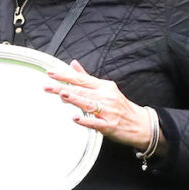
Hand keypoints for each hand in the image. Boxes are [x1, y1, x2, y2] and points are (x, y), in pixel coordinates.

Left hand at [44, 60, 158, 149]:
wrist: (141, 124)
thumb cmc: (120, 106)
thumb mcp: (105, 89)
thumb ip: (86, 77)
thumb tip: (72, 64)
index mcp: (103, 87)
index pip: (81, 79)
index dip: (65, 76)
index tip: (50, 73)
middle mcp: (105, 97)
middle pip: (82, 91)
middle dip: (63, 88)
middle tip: (47, 86)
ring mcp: (108, 111)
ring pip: (89, 104)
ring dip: (75, 99)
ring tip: (62, 95)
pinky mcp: (110, 126)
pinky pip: (96, 123)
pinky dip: (86, 121)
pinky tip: (76, 119)